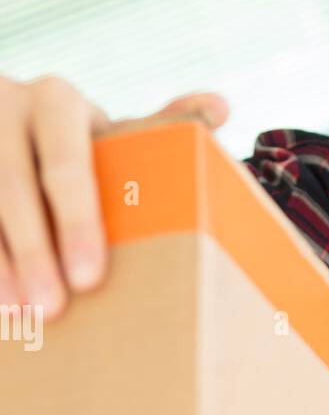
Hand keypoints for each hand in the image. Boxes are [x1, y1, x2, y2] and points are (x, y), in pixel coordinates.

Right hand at [0, 74, 229, 320]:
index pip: (65, 162)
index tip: (89, 278)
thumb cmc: (73, 147)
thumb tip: (221, 107)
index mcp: (56, 102)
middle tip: (52, 309)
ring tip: (15, 313)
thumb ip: (157, 129)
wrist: (5, 126)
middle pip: (13, 184)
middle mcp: (6, 106)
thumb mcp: (109, 135)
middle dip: (33, 250)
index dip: (76, 221)